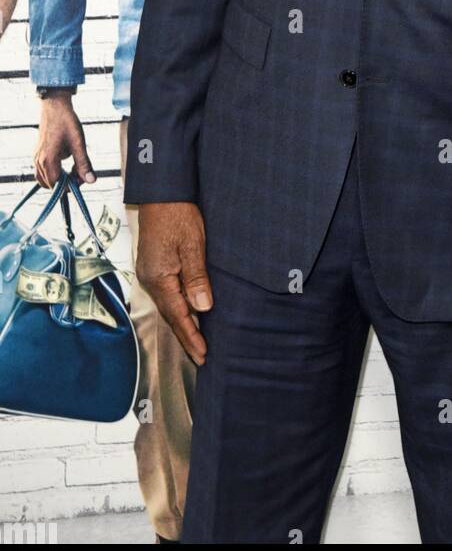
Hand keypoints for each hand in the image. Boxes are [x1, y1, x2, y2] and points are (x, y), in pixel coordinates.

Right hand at [33, 92, 95, 187]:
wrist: (54, 106)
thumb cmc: (67, 123)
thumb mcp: (78, 143)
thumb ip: (84, 164)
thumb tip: (91, 180)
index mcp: (48, 160)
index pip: (57, 185)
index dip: (70, 185)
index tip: (82, 178)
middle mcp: (39, 161)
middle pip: (51, 183)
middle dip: (66, 182)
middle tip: (79, 171)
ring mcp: (37, 157)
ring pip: (46, 178)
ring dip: (60, 176)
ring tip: (74, 165)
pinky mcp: (38, 153)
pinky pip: (44, 169)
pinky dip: (55, 170)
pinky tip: (67, 158)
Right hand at [135, 203, 212, 366]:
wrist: (162, 193)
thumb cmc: (178, 214)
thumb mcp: (192, 244)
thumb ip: (196, 277)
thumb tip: (202, 308)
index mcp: (159, 277)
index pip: (177, 315)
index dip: (191, 336)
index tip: (203, 354)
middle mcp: (150, 280)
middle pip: (171, 315)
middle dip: (187, 336)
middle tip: (201, 357)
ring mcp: (150, 274)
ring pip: (168, 306)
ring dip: (182, 324)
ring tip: (197, 342)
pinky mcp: (153, 267)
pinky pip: (166, 295)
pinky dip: (178, 309)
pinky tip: (187, 313)